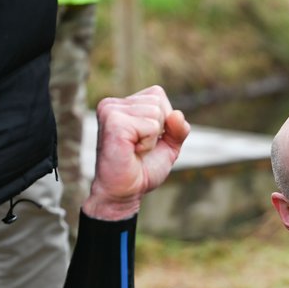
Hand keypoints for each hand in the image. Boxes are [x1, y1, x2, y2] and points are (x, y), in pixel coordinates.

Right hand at [83, 86, 189, 220]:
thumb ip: (178, 128)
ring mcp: (110, 111)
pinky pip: (150, 126)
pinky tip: (132, 151)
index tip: (145, 140)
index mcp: (122, 104)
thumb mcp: (168, 146)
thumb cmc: (142, 170)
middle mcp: (112, 104)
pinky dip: (148, 144)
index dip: (163, 121)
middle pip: (158, 102)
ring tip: (135, 150)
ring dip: (152, 138)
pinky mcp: (113, 122)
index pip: (157, 95)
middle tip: (139, 147)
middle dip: (158, 130)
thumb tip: (177, 114)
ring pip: (156, 113)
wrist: (124, 192)